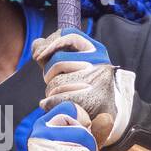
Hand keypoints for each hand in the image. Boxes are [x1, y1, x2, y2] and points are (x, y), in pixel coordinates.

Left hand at [32, 27, 135, 148]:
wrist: (114, 116)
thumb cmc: (88, 89)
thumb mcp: (74, 66)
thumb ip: (54, 54)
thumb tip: (36, 44)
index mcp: (96, 50)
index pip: (68, 34)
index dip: (50, 43)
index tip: (38, 56)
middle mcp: (99, 62)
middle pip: (57, 61)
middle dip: (49, 75)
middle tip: (56, 85)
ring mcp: (98, 81)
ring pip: (56, 82)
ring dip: (50, 92)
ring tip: (60, 97)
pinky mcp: (94, 100)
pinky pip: (59, 98)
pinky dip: (50, 103)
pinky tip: (49, 104)